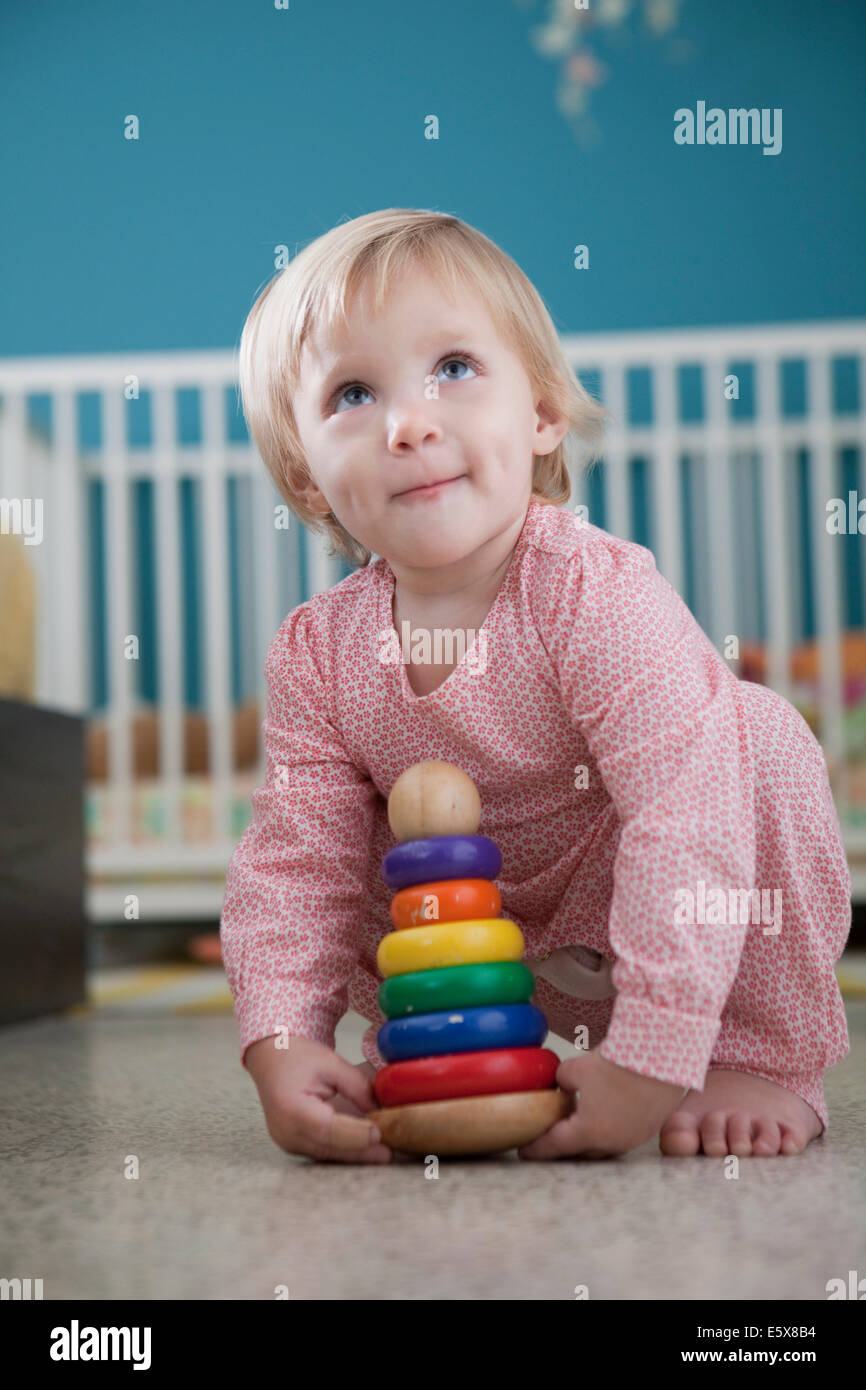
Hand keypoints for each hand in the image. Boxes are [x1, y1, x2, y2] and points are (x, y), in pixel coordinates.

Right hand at [244, 1034, 392, 1163]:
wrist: (272, 1059)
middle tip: (392, 1152)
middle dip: (362, 1151)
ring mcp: (288, 1142)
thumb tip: (380, 1110)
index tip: (380, 1132)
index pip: (328, 1129)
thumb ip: (357, 1086)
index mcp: (290, 1108)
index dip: (356, 1134)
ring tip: (387, 1152)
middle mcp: (286, 1132)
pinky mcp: (295, 1145)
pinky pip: (324, 1151)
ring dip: (357, 1155)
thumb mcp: (331, 1063)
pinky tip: (369, 1148)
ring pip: (328, 1154)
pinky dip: (346, 1150)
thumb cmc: (298, 1056)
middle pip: (330, 1148)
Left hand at [518, 1046, 688, 1159]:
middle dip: (561, 1147)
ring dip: (586, 1139)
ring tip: (572, 1128)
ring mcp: (632, 1138)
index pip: (554, 1146)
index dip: (536, 1148)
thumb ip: (562, 1083)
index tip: (523, 1151)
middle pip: (579, 1151)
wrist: (660, 1055)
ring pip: (602, 1146)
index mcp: (590, 1132)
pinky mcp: (648, 1128)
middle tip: (546, 1139)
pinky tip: (601, 1116)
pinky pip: (620, 1136)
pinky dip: (606, 1130)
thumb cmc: (616, 1062)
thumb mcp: (574, 1070)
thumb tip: (563, 1088)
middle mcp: (612, 1143)